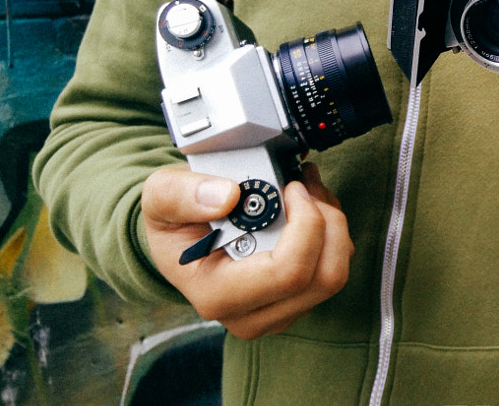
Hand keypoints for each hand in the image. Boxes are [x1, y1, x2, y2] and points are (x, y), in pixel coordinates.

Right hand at [141, 162, 352, 338]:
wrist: (182, 236)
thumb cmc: (175, 218)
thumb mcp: (162, 195)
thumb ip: (183, 194)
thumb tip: (228, 197)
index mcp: (217, 295)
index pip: (289, 273)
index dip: (306, 223)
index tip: (292, 188)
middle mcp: (251, 314)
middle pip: (325, 277)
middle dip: (326, 220)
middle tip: (305, 185)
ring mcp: (278, 311)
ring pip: (336, 271)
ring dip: (332, 222)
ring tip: (307, 191)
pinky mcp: (298, 299)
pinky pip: (335, 265)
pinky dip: (332, 230)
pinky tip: (308, 208)